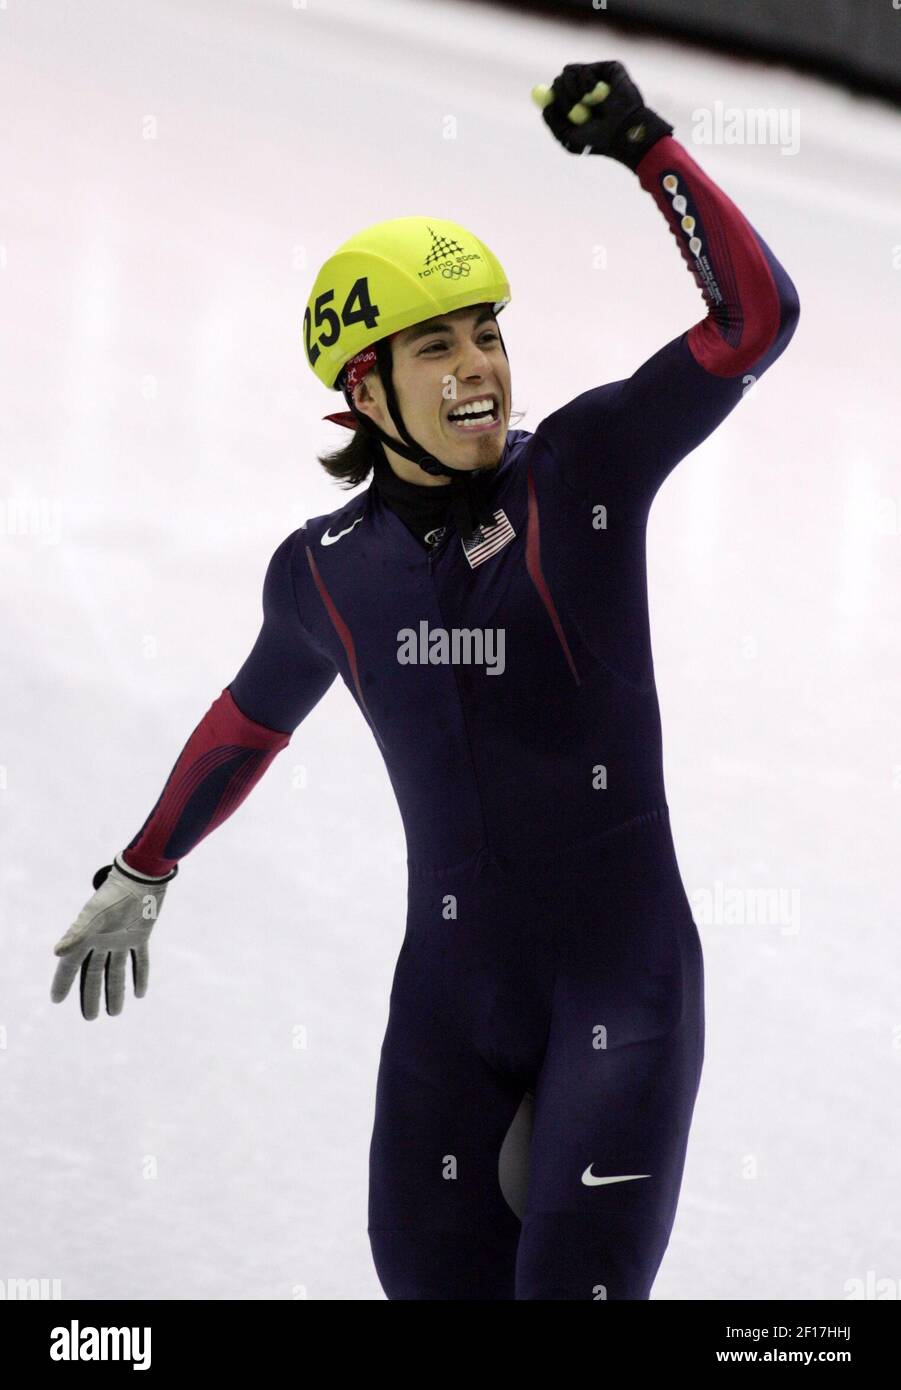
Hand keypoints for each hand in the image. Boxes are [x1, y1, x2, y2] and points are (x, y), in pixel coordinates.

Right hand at [51, 855, 175, 1019]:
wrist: (141, 878)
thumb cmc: (113, 895)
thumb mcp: (93, 916)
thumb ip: (77, 934)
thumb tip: (57, 953)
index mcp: (87, 936)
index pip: (71, 966)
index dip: (63, 982)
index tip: (56, 1000)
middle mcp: (102, 941)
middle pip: (94, 974)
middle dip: (91, 996)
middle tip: (89, 1018)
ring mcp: (121, 940)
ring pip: (116, 972)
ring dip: (115, 991)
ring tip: (114, 1013)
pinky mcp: (140, 936)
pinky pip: (139, 960)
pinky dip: (139, 976)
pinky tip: (139, 993)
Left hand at [532, 61, 672, 168]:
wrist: (622, 133)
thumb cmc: (598, 140)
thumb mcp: (569, 138)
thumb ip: (554, 123)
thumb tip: (546, 105)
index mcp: (576, 103)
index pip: (555, 92)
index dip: (551, 97)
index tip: (554, 105)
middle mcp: (585, 88)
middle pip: (559, 80)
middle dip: (562, 95)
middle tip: (574, 107)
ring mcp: (597, 76)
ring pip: (568, 71)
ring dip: (573, 90)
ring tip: (587, 103)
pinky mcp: (609, 69)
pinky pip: (586, 70)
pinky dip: (588, 84)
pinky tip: (599, 96)